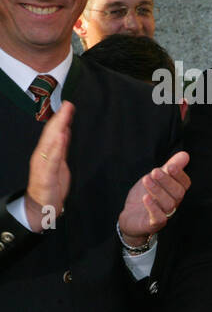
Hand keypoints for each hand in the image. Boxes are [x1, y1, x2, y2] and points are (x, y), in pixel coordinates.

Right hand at [24, 101, 73, 230]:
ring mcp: (43, 165)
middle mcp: (42, 156)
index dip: (61, 118)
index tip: (69, 106)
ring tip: (64, 117)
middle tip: (68, 105)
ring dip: (57, 129)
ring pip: (50, 144)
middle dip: (60, 119)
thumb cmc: (51, 185)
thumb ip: (61, 148)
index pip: (54, 132)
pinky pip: (52, 160)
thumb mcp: (60, 163)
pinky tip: (60, 138)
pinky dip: (56, 148)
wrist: (42, 206)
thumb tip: (65, 130)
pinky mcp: (46, 176)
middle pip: (51, 134)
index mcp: (47, 153)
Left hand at [118, 151, 190, 245]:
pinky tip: (146, 198)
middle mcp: (173, 203)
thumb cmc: (145, 196)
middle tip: (155, 171)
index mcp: (175, 192)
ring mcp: (165, 214)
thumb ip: (169, 168)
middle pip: (178, 193)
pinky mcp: (153, 224)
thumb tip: (185, 154)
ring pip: (169, 204)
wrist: (130, 217)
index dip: (179, 175)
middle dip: (167, 181)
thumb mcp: (155, 179)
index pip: (184, 184)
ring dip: (157, 191)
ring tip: (146, 180)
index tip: (170, 166)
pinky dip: (153, 208)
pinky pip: (159, 218)